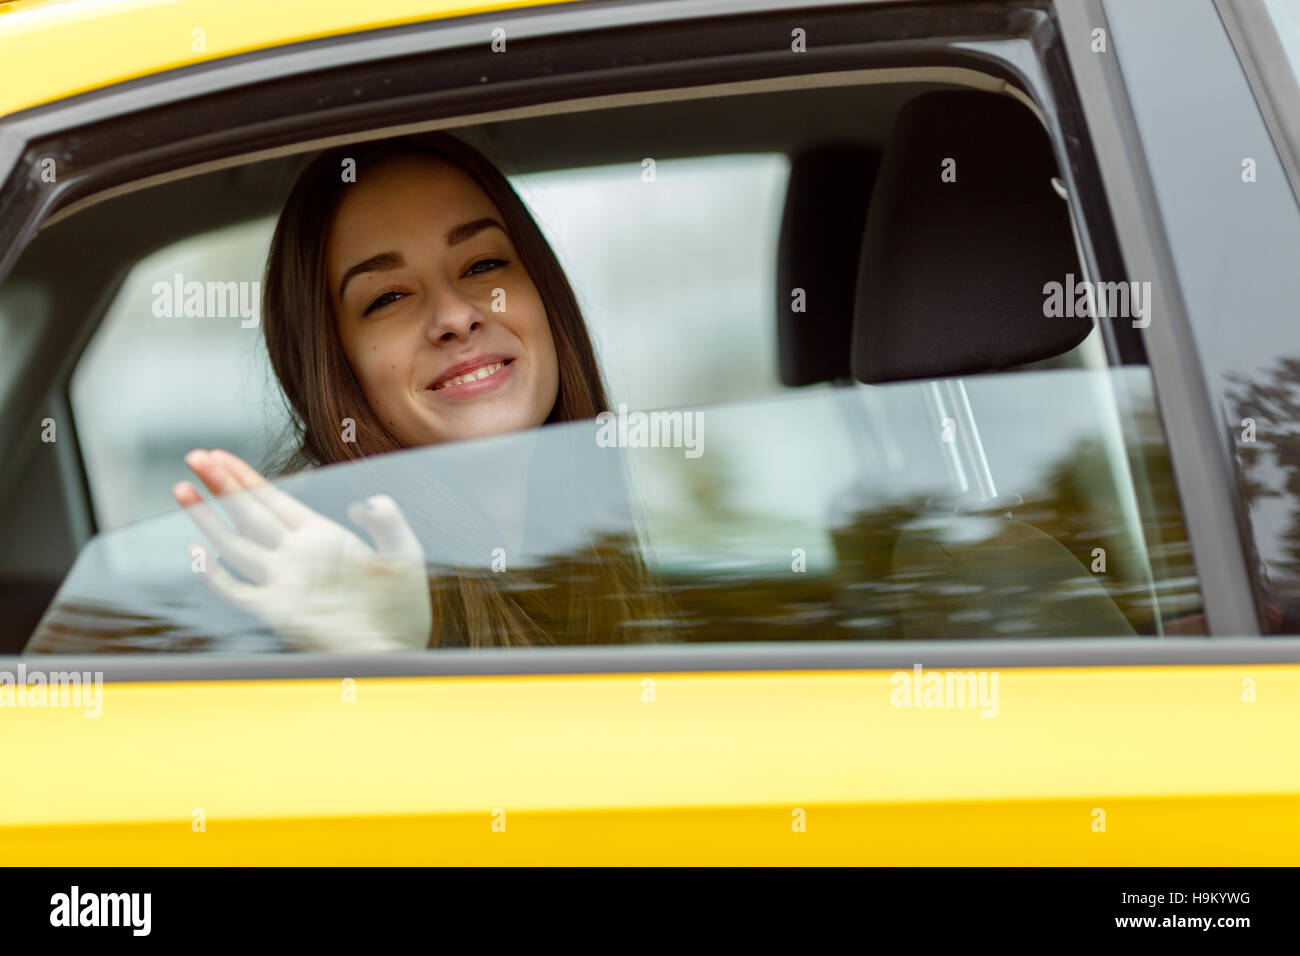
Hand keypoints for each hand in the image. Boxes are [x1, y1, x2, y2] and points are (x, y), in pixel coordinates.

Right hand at [173, 449, 432, 651]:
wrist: (399, 652)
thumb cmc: (403, 607)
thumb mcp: (405, 554)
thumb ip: (388, 523)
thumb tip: (369, 502)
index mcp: (321, 536)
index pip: (273, 500)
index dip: (246, 476)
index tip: (218, 453)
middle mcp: (296, 556)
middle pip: (249, 513)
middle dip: (221, 484)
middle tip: (193, 455)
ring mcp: (284, 583)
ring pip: (236, 545)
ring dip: (210, 518)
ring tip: (182, 488)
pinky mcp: (278, 613)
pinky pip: (237, 592)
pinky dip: (215, 576)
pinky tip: (197, 552)